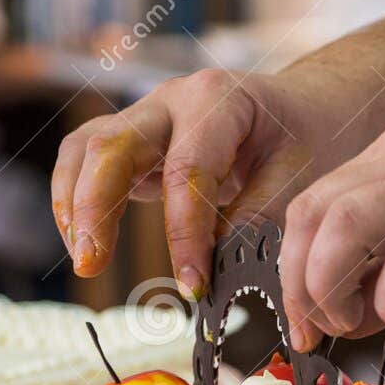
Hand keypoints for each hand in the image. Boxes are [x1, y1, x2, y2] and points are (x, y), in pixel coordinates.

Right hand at [51, 68, 344, 296]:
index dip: (184, 234)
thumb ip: (259, 217)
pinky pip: (88, 162)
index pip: (186, 171)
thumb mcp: (301, 175)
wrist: (307, 107)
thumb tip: (221, 272)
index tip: (193, 286)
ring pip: (86, 149)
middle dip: (95, 209)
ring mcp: (147, 115)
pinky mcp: (136, 139)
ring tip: (85, 260)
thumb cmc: (309, 138)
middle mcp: (171, 99)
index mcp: (218, 99)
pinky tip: (88, 243)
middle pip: (111, 146)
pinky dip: (77, 200)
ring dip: (75, 205)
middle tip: (92, 265)